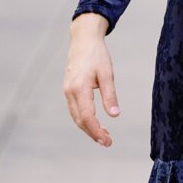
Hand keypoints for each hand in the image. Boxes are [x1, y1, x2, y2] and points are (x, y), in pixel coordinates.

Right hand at [64, 15, 120, 146]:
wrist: (83, 40)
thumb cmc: (97, 55)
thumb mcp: (107, 74)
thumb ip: (110, 95)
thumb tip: (115, 115)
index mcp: (79, 88)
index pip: (87, 117)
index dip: (96, 131)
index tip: (107, 141)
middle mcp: (70, 92)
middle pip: (80, 120)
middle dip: (93, 133)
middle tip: (108, 142)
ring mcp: (67, 91)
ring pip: (76, 116)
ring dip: (88, 128)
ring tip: (104, 135)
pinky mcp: (68, 89)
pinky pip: (75, 109)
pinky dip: (84, 119)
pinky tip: (95, 122)